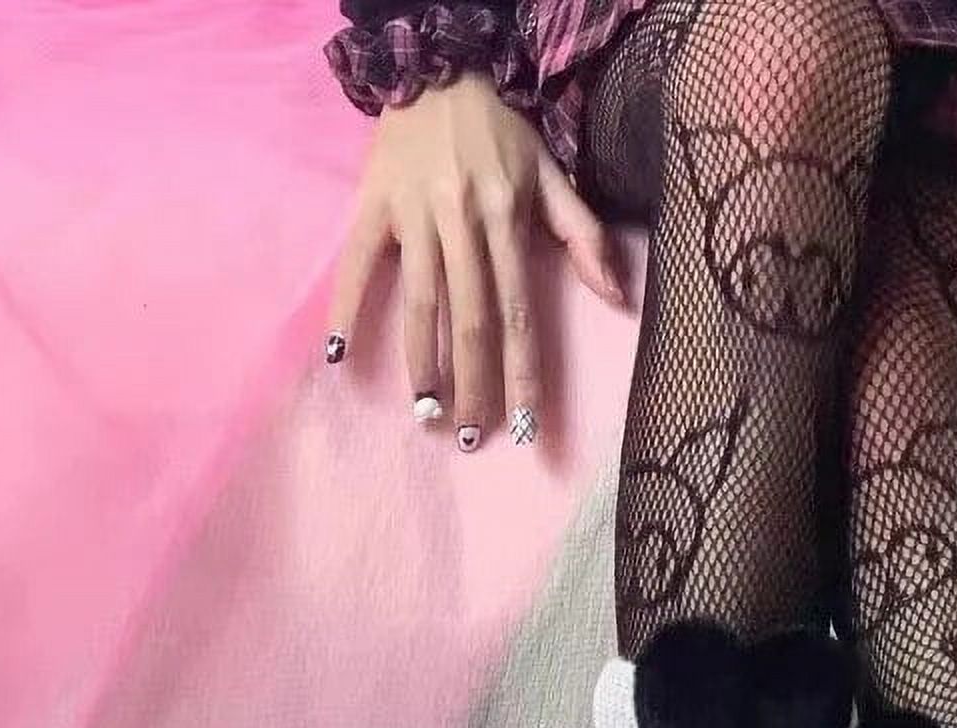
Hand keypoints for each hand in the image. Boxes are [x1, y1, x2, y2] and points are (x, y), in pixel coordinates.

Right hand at [326, 74, 624, 449]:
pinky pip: (358, 263)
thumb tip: (617, 296)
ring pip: (420, 300)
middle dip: (472, 383)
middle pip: (469, 319)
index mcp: (505, 220)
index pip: (517, 313)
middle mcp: (460, 221)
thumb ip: (582, 235)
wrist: (438, 61)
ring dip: (420, 361)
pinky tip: (339, 355)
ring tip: (424, 411)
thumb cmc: (501, 130)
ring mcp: (413, 214)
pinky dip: (347, 307)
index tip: (524, 424)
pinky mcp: (372, 204)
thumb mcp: (552, 173)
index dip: (521, 372)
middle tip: (471, 436)